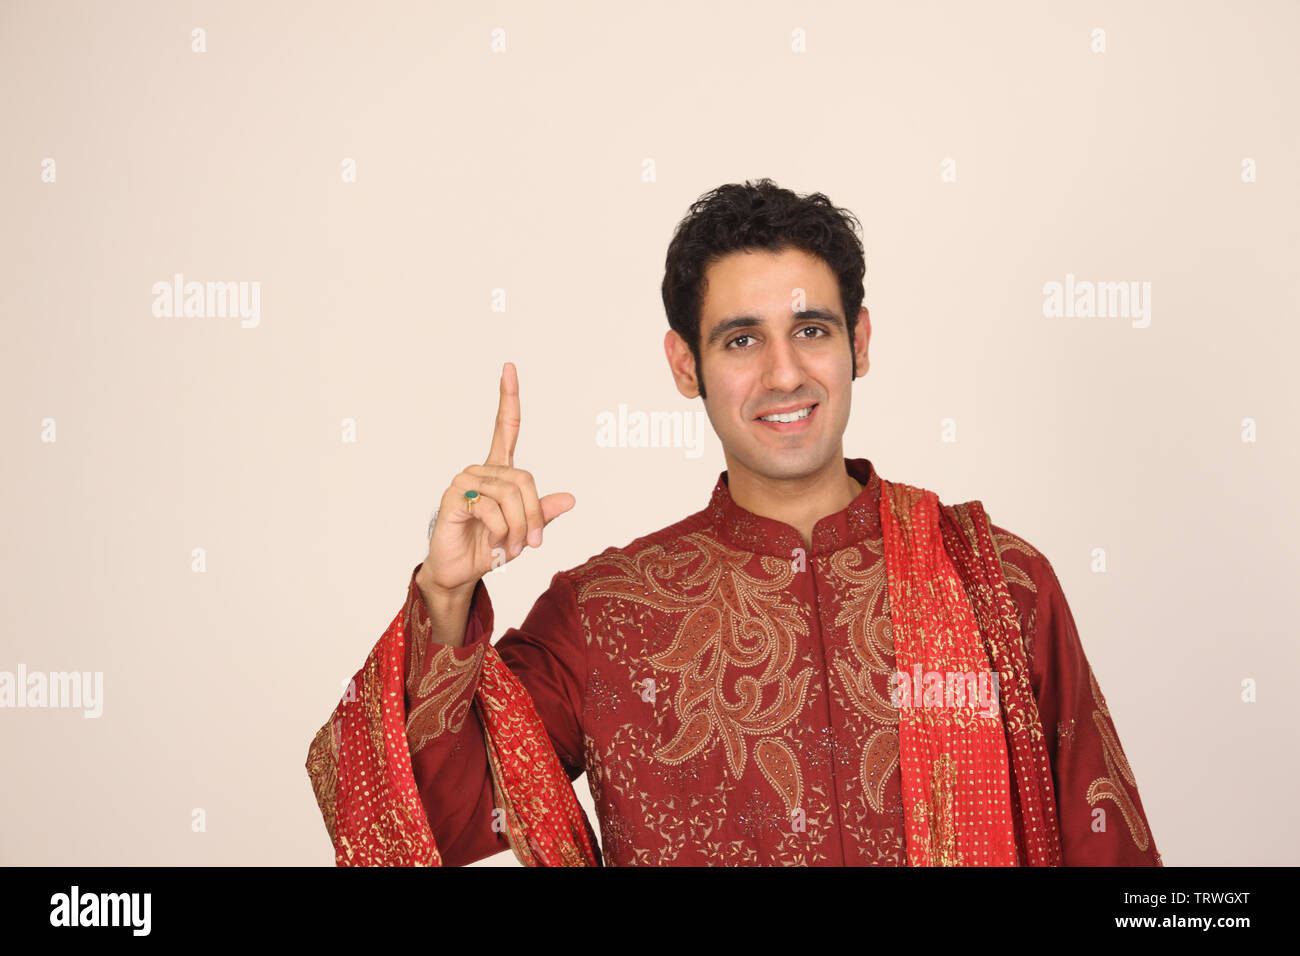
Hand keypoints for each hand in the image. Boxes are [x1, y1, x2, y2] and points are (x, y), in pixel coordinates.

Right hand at [418, 362, 575, 599]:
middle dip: (535, 515)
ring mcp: (465, 481)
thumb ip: (543, 513)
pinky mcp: (453, 497)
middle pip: (524, 479)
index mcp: (499, 471)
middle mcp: (481, 470)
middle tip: (533, 543)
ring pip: (510, 494)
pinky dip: (501, 532)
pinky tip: (494, 545)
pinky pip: (490, 507)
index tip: (509, 368)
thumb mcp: (524, 531)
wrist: (460, 570)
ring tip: (510, 548)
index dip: (508, 398)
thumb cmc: (490, 547)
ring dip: (519, 528)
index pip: (506, 427)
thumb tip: (570, 499)